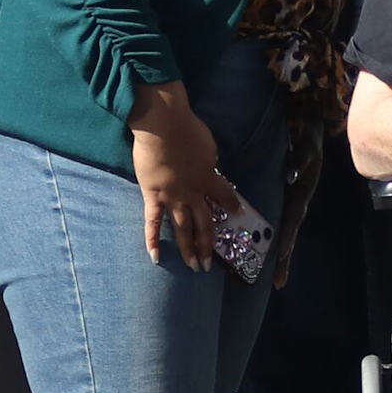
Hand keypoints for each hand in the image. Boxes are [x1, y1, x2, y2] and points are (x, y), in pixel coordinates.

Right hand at [126, 79, 240, 271]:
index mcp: (209, 178)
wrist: (164, 125)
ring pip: (183, 229)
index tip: (238, 212)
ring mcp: (174, 197)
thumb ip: (207, 161)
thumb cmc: (187, 128)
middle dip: (208, 244)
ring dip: (189, 249)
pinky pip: (153, 222)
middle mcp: (194, 193)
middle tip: (210, 263)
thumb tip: (206, 167)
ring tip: (195, 267)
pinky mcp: (154, 196)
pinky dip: (153, 240)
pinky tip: (156, 257)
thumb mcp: (207, 146)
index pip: (225, 195)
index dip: (232, 204)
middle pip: (205, 223)